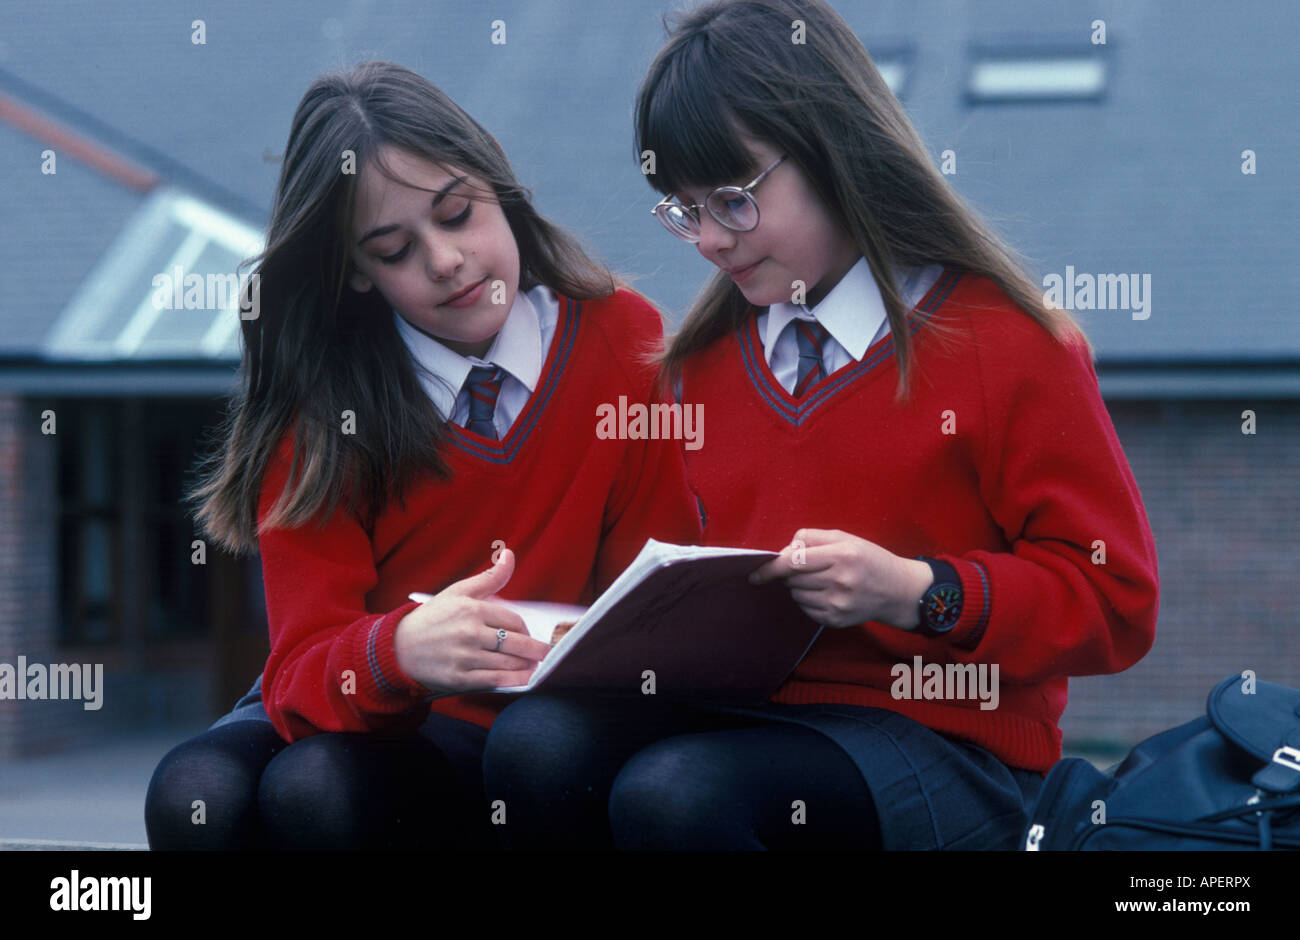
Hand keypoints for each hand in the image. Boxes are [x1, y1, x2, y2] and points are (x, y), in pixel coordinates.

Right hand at [394, 549, 552, 692]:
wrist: (398, 648)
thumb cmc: (432, 618)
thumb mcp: (458, 592)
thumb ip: (489, 577)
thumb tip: (509, 554)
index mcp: (471, 609)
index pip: (513, 621)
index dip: (524, 629)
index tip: (526, 634)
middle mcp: (469, 633)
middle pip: (516, 643)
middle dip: (536, 650)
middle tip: (545, 653)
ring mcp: (465, 657)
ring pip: (509, 663)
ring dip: (528, 666)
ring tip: (536, 665)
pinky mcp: (460, 679)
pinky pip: (496, 681)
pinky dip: (515, 681)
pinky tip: (526, 679)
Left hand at [749, 528, 932, 629]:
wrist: (896, 590)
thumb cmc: (867, 558)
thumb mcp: (844, 538)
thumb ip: (810, 539)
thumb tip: (782, 552)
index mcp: (842, 555)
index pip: (794, 562)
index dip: (771, 568)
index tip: (754, 573)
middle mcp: (840, 581)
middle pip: (792, 579)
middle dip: (790, 573)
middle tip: (808, 568)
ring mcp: (838, 604)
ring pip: (796, 595)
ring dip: (799, 587)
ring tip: (821, 580)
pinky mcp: (836, 620)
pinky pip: (805, 609)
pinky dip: (807, 600)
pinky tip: (826, 594)